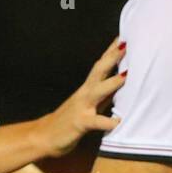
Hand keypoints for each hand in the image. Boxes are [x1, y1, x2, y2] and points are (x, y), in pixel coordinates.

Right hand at [37, 36, 126, 156]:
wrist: (44, 136)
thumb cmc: (70, 120)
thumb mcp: (88, 104)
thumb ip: (104, 94)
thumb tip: (122, 82)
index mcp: (87, 88)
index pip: (101, 65)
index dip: (111, 51)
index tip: (124, 36)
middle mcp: (84, 94)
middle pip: (99, 71)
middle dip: (113, 57)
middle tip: (126, 43)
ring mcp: (82, 107)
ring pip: (98, 92)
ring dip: (112, 83)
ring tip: (127, 75)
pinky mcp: (80, 123)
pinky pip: (95, 122)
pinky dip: (107, 122)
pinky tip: (118, 122)